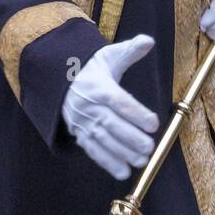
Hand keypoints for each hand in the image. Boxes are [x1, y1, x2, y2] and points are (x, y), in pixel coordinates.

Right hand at [62, 34, 158, 180]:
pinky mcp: (79, 134)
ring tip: (141, 161)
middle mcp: (89, 105)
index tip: (154, 123)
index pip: (118, 100)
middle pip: (111, 123)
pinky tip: (123, 172)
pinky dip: (107, 163)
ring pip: (102, 140)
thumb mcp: (108, 56)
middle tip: (150, 147)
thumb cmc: (92, 69)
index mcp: (98, 86)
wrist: (60, 80)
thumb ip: (130, 51)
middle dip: (131, 137)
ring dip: (122, 153)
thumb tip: (149, 41)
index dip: (136, 113)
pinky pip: (93, 150)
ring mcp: (82, 122)